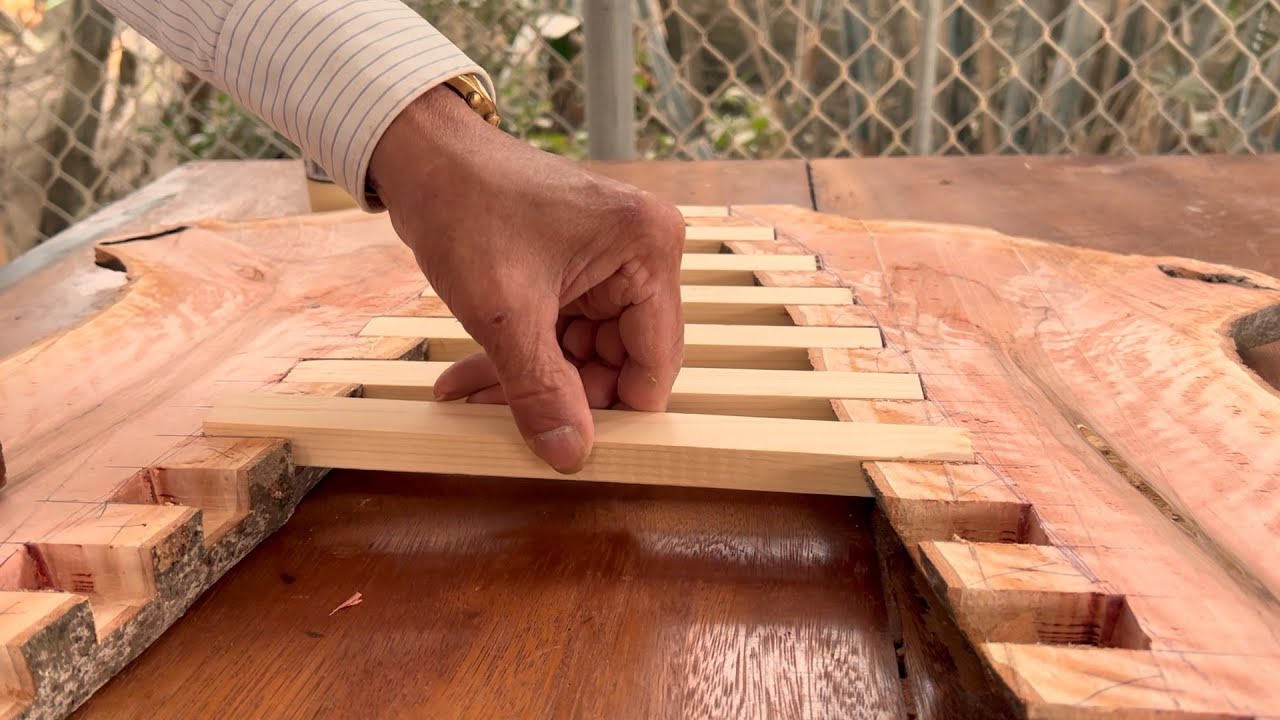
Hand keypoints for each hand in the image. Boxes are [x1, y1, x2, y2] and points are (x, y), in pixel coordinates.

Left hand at [368, 85, 685, 473]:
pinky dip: (520, 356)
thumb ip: (541, 389)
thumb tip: (570, 455)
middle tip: (494, 415)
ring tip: (466, 394)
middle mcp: (642, 253)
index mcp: (648, 251)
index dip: (614, 409)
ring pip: (582, 353)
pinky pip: (561, 331)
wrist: (420, 151)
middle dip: (558, 395)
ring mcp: (610, 260)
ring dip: (528, 380)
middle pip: (618, 360)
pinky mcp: (579, 267)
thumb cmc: (465, 204)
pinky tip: (468, 375)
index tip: (570, 447)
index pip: (654, 360)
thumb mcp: (504, 312)